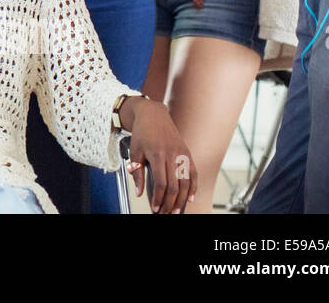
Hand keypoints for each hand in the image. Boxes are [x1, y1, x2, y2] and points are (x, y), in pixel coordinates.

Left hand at [121, 97, 197, 213]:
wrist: (153, 114)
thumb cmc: (142, 133)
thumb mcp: (134, 152)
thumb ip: (137, 173)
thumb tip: (140, 193)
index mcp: (157, 154)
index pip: (161, 183)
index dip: (159, 199)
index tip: (155, 208)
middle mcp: (172, 155)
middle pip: (174, 186)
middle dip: (170, 203)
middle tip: (166, 213)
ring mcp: (181, 154)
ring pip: (186, 182)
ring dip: (182, 199)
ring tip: (177, 210)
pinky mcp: (187, 153)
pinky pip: (193, 173)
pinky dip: (193, 187)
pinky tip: (189, 198)